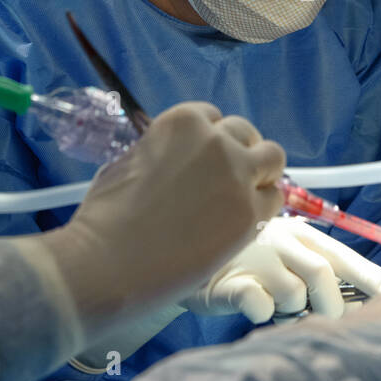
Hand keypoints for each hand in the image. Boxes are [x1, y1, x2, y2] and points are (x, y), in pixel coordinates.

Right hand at [53, 102, 285, 330]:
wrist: (108, 262)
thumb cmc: (106, 218)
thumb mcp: (130, 161)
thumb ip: (162, 152)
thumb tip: (173, 159)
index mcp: (182, 122)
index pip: (215, 118)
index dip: (213, 142)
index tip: (208, 163)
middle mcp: (215, 140)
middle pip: (247, 134)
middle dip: (240, 154)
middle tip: (227, 183)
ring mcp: (236, 175)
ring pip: (272, 158)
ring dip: (260, 175)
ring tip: (241, 200)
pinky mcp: (249, 213)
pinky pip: (274, 199)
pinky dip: (261, 209)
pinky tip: (240, 226)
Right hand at [183, 216, 380, 322]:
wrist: (188, 258)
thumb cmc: (250, 262)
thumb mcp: (288, 257)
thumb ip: (322, 275)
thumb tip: (365, 304)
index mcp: (303, 234)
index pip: (348, 259)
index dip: (375, 279)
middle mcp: (281, 239)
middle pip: (324, 275)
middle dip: (330, 306)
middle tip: (322, 319)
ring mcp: (253, 257)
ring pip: (292, 294)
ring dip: (291, 311)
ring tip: (275, 305)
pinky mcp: (227, 279)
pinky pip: (259, 303)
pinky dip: (263, 311)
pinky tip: (254, 305)